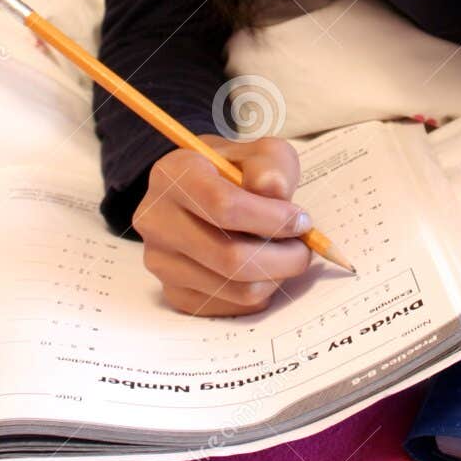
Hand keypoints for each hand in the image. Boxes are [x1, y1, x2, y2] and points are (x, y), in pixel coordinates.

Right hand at [132, 135, 311, 315]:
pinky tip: (264, 270)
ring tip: (286, 256)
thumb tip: (275, 192)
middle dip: (283, 257)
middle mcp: (156, 220)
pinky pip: (230, 307)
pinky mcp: (174, 292)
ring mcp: (161, 261)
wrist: (199, 193)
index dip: (272, 218)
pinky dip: (260, 293)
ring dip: (275, 277)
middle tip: (304, 247)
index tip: (301, 221)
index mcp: (173, 175)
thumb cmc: (232, 172)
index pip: (224, 206)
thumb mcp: (258, 153)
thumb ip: (272, 165)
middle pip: (230, 257)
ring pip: (235, 288)